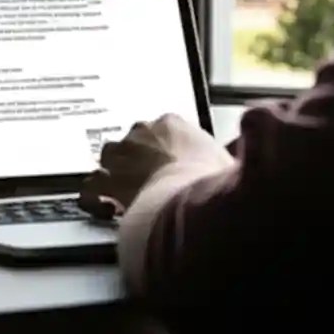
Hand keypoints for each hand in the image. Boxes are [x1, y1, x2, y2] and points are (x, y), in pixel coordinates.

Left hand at [79, 113, 232, 218]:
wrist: (193, 196)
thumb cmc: (216, 180)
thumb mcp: (229, 161)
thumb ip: (224, 155)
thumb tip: (242, 158)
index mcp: (172, 123)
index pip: (160, 129)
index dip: (161, 150)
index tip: (168, 166)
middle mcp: (142, 131)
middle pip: (131, 142)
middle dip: (135, 161)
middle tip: (146, 183)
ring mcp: (121, 154)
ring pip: (108, 160)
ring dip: (113, 177)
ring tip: (122, 196)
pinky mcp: (107, 180)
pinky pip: (91, 188)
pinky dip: (94, 200)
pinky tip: (104, 210)